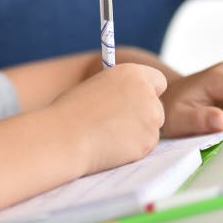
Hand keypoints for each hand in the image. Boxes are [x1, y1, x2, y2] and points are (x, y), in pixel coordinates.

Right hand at [50, 63, 166, 175]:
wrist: (64, 135)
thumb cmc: (71, 110)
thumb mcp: (96, 86)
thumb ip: (118, 91)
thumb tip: (129, 101)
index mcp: (133, 74)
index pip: (158, 80)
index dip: (148, 91)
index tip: (137, 99)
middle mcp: (147, 95)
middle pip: (157, 107)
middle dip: (143, 115)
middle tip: (118, 122)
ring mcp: (150, 121)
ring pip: (151, 129)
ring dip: (136, 133)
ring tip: (107, 133)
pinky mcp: (147, 144)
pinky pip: (144, 147)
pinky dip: (131, 148)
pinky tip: (109, 146)